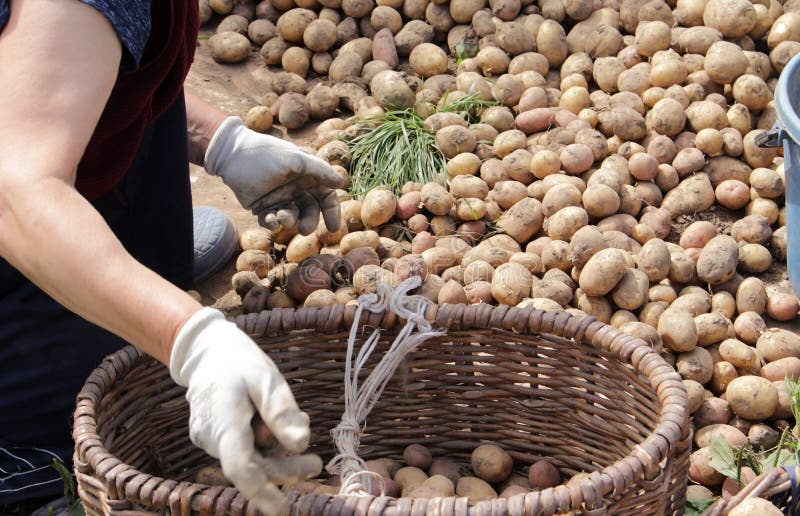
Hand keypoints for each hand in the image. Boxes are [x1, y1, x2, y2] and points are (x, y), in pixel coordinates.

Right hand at [170, 308, 321, 514]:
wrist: (206, 351)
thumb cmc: (239, 362)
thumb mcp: (267, 378)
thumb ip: (282, 412)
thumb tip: (302, 445)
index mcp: (223, 421)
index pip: (240, 468)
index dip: (263, 493)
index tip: (284, 510)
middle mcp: (210, 437)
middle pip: (251, 468)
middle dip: (285, 470)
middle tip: (316, 464)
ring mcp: (207, 440)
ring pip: (248, 459)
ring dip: (276, 453)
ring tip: (299, 425)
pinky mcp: (211, 439)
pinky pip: (241, 449)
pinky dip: (262, 444)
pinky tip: (276, 426)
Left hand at [204, 116, 343, 234]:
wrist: (233, 156)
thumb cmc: (266, 154)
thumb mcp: (295, 159)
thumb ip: (319, 170)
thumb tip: (341, 182)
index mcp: (308, 176)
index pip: (326, 197)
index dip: (331, 213)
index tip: (332, 228)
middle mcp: (297, 189)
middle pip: (311, 212)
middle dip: (309, 222)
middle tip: (303, 230)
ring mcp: (281, 199)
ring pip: (292, 218)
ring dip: (289, 221)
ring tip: (280, 216)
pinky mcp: (264, 208)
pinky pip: (273, 222)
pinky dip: (272, 223)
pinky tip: (269, 218)